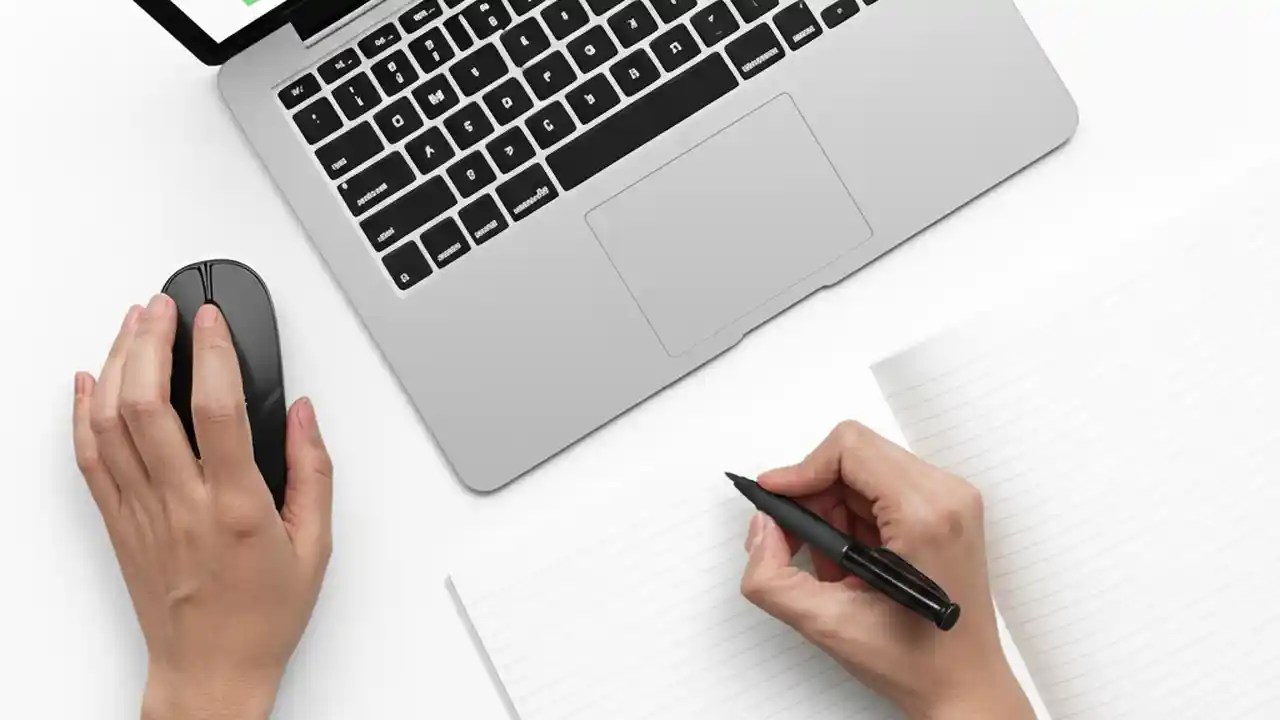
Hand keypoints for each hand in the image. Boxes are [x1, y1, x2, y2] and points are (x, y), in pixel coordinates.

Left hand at [71, 296, 333, 719]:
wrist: (209, 671)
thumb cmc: (262, 615)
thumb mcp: (316, 544)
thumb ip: (313, 471)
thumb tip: (302, 413)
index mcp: (238, 507)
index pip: (216, 411)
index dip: (211, 354)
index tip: (211, 318)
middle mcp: (182, 505)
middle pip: (148, 404)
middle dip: (151, 341)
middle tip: (162, 306)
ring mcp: (141, 512)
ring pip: (111, 423)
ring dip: (117, 364)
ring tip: (131, 326)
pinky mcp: (117, 523)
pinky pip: (88, 457)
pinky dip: (82, 412)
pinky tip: (89, 381)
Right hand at [739, 422, 1032, 719]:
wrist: (963, 685)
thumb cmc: (917, 661)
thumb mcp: (826, 624)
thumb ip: (772, 576)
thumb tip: (763, 527)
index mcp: (926, 515)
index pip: (849, 449)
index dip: (801, 470)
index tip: (775, 499)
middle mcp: (948, 496)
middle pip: (855, 455)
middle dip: (815, 495)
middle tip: (798, 541)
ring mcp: (952, 500)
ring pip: (866, 469)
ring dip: (833, 508)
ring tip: (832, 563)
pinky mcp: (948, 509)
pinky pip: (884, 486)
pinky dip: (853, 515)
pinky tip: (851, 560)